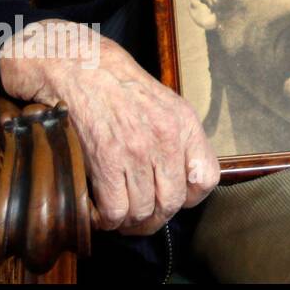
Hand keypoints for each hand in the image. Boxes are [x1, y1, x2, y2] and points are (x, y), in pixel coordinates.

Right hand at [0, 19, 219, 235]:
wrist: (82, 69)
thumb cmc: (123, 89)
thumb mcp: (167, 105)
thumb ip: (180, 139)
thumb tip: (186, 177)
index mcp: (185, 125)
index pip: (207, 178)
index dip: (191, 198)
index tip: (174, 199)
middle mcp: (166, 139)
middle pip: (173, 203)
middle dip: (156, 217)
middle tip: (140, 216)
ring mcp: (136, 151)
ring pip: (143, 211)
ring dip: (129, 220)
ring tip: (119, 213)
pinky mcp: (106, 159)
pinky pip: (115, 210)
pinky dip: (107, 219)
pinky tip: (100, 210)